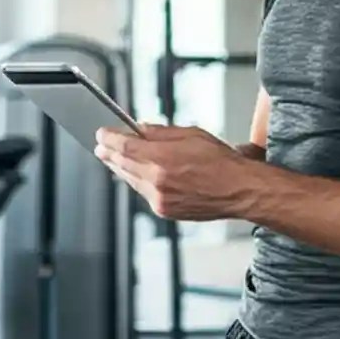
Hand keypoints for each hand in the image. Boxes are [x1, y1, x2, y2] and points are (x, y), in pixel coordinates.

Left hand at [94, 124, 253, 220]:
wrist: (238, 190)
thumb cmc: (221, 162)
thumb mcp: (191, 134)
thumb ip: (161, 132)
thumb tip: (141, 128)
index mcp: (163, 158)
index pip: (124, 146)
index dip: (109, 138)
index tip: (101, 133)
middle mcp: (157, 180)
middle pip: (122, 164)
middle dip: (109, 153)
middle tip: (101, 146)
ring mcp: (159, 198)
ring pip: (130, 180)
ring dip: (119, 168)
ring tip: (113, 159)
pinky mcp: (164, 210)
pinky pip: (143, 193)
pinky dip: (137, 182)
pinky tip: (136, 175)